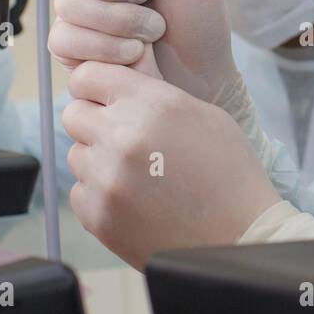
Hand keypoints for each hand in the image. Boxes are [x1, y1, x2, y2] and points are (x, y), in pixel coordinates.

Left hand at [63, 61, 281, 268]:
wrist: (239, 237)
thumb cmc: (229, 174)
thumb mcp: (205, 115)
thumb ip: (154, 98)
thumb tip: (115, 93)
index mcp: (152, 104)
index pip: (88, 76)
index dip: (96, 87)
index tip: (107, 98)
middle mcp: (122, 137)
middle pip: (74, 115)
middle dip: (95, 123)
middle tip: (125, 139)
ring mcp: (105, 179)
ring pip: (77, 155)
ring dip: (98, 160)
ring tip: (138, 175)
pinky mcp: (97, 215)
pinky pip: (80, 191)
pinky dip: (100, 194)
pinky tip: (135, 200)